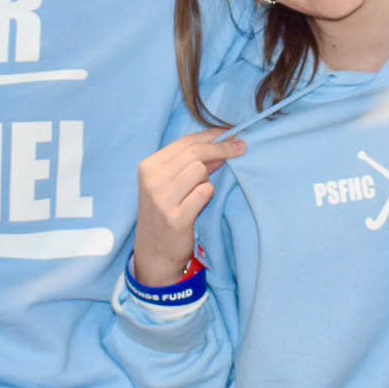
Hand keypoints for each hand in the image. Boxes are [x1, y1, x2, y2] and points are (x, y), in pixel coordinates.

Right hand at [134, 129, 241, 284]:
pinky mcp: (176, 217)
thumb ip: (189, 164)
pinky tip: (197, 206)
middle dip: (221, 147)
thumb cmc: (164, 215)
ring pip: (200, 170)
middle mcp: (152, 180)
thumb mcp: (169, 185)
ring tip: (197, 194)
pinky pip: (204, 192)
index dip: (210, 135)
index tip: (230, 132)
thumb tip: (221, 146)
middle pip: (194, 153)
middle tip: (241, 147)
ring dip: (206, 179)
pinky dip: (206, 196)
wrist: (154, 255)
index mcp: (148, 167)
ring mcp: (162, 199)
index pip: (184, 142)